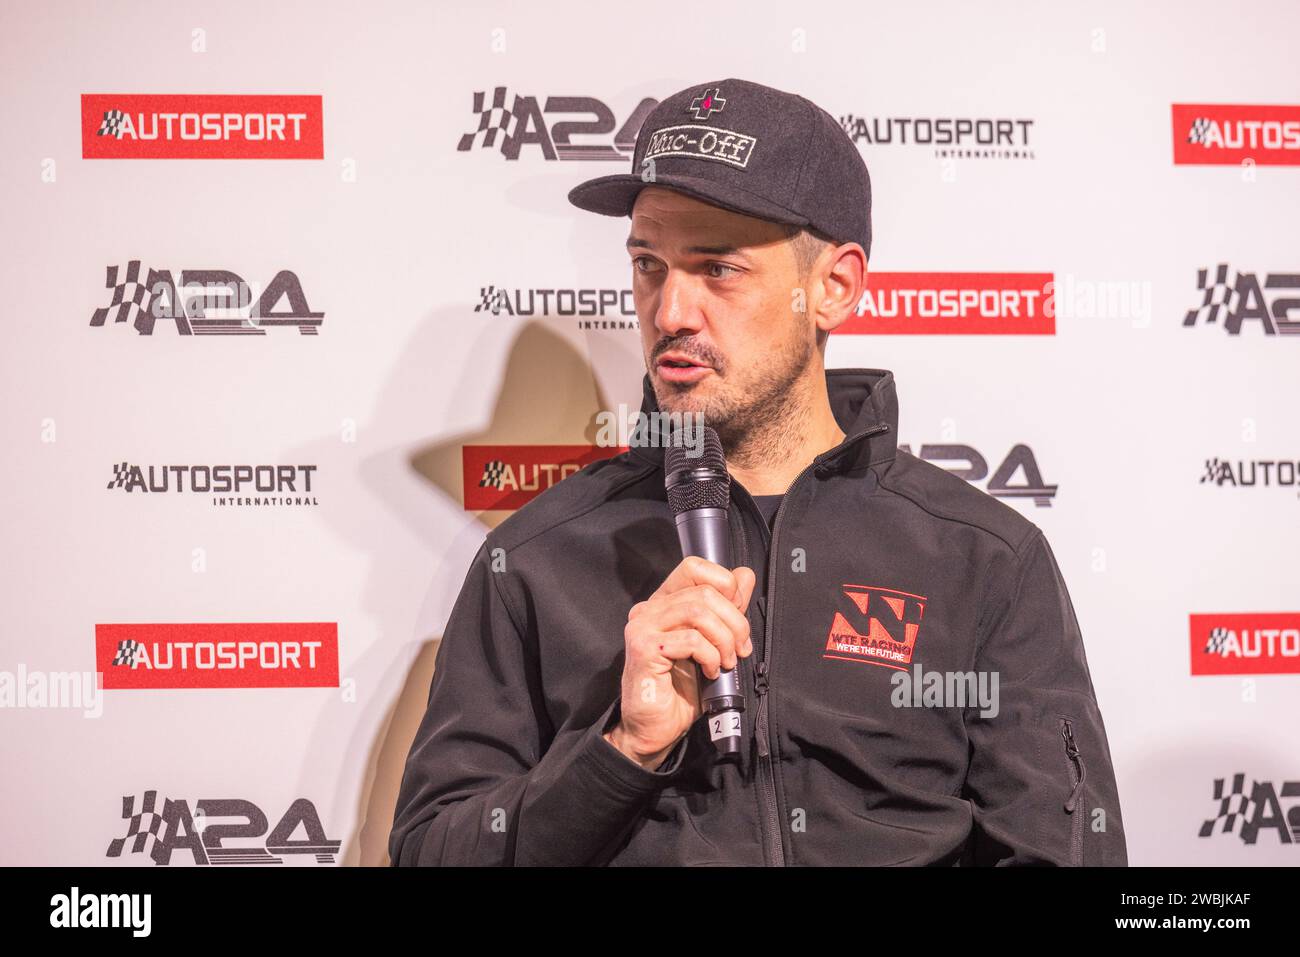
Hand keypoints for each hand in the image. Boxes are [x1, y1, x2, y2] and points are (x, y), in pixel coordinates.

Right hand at [603, 556, 756, 768]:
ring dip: (724, 638)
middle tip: (740, 649)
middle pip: (704, 591)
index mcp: (664, 603)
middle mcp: (649, 609)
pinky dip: (710, 656)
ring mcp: (643, 627)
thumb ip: (726, 610)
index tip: (738, 616)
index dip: (724, 584)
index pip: (694, 567)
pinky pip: (690, 639)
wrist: (654, 730)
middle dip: (734, 621)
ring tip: (727, 661)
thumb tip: (744, 575)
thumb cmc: (681, 691)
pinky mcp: (644, 648)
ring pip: (698, 611)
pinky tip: (710, 671)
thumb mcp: (714, 645)